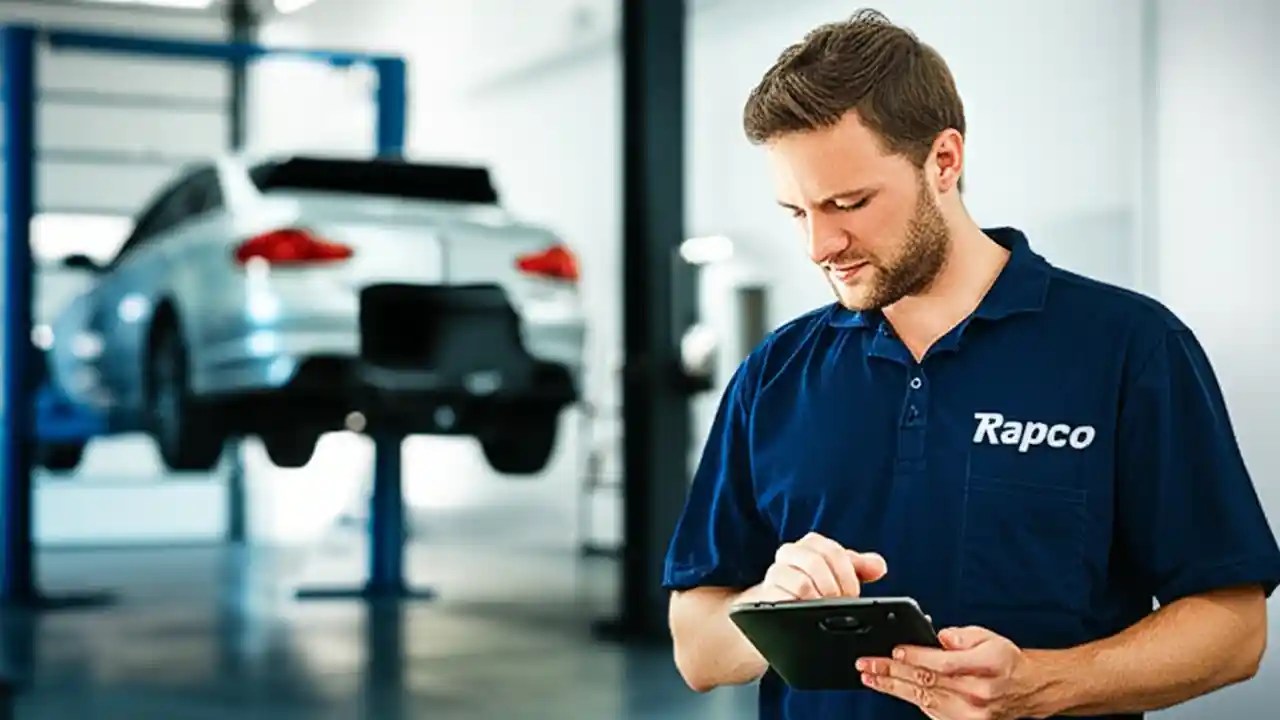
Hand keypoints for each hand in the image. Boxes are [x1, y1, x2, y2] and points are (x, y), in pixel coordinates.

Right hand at [749, 532, 886, 601]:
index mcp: (811, 544)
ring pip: (802, 583)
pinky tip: (806, 614)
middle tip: (840, 604)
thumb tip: (879, 567)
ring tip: (824, 611)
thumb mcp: (838, 575)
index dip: (847, 574)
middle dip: (834, 588)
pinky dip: (800, 607)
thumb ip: (860, 567)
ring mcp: (775, 573)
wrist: (779, 607)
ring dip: (818, 601)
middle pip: (816, 564)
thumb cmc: (814, 587)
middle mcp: (789, 552)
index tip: (853, 592)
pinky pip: (784, 599)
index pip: (833, 551)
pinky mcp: (765, 594)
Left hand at [856, 626, 1047, 719]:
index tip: (894, 650)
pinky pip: (930, 709)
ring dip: (892, 686)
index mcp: (986, 665)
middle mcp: (978, 692)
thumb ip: (962, 636)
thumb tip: (940, 636)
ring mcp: (970, 713)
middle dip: (892, 671)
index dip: (916, 656)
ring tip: (870, 676)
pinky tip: (891, 687)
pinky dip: (909, 698)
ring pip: (923, 698)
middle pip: (927, 681)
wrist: (1026, 689)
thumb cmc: (1005, 660)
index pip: (944, 663)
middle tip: (866, 664)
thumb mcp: (988, 636)